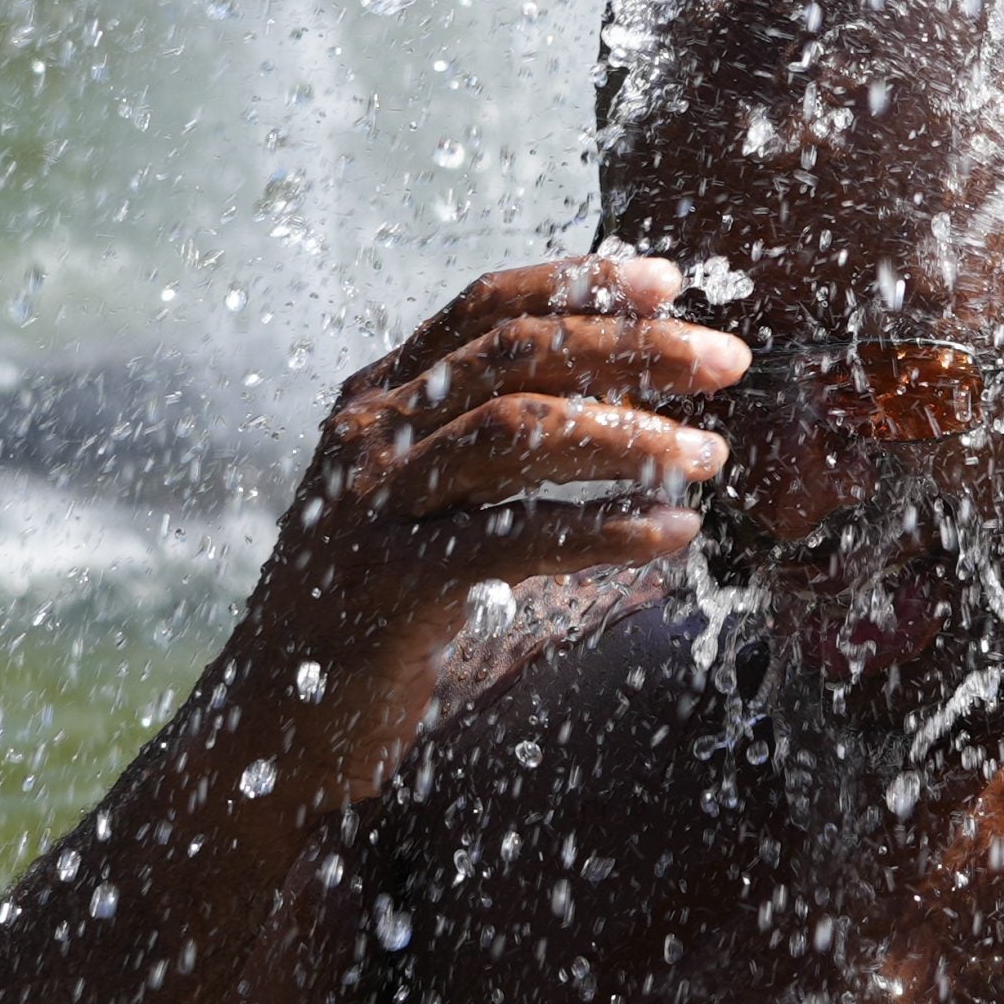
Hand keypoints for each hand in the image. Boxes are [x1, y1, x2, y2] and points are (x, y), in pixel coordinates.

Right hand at [236, 254, 747, 802]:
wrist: (277, 721)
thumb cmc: (377, 606)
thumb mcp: (425, 500)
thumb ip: (491, 441)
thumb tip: (626, 398)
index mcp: (379, 398)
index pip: (487, 306)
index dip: (580, 283)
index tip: (669, 282)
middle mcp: (369, 436)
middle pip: (516, 355)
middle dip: (632, 348)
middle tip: (726, 361)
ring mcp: (373, 507)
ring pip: (516, 432)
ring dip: (630, 435)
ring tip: (709, 454)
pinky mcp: (392, 587)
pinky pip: (516, 539)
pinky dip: (607, 530)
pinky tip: (674, 531)